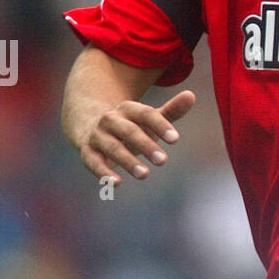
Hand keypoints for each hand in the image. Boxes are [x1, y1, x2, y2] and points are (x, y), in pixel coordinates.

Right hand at [78, 90, 195, 184]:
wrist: (89, 125)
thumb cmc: (130, 125)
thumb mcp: (149, 118)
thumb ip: (171, 111)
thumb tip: (191, 95)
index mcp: (128, 109)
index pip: (146, 114)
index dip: (160, 125)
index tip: (175, 139)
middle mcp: (111, 120)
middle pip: (129, 131)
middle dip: (146, 145)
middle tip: (163, 161)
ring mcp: (97, 136)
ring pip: (112, 147)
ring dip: (127, 161)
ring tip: (145, 174)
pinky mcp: (88, 152)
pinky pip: (93, 162)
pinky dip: (103, 173)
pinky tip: (116, 183)